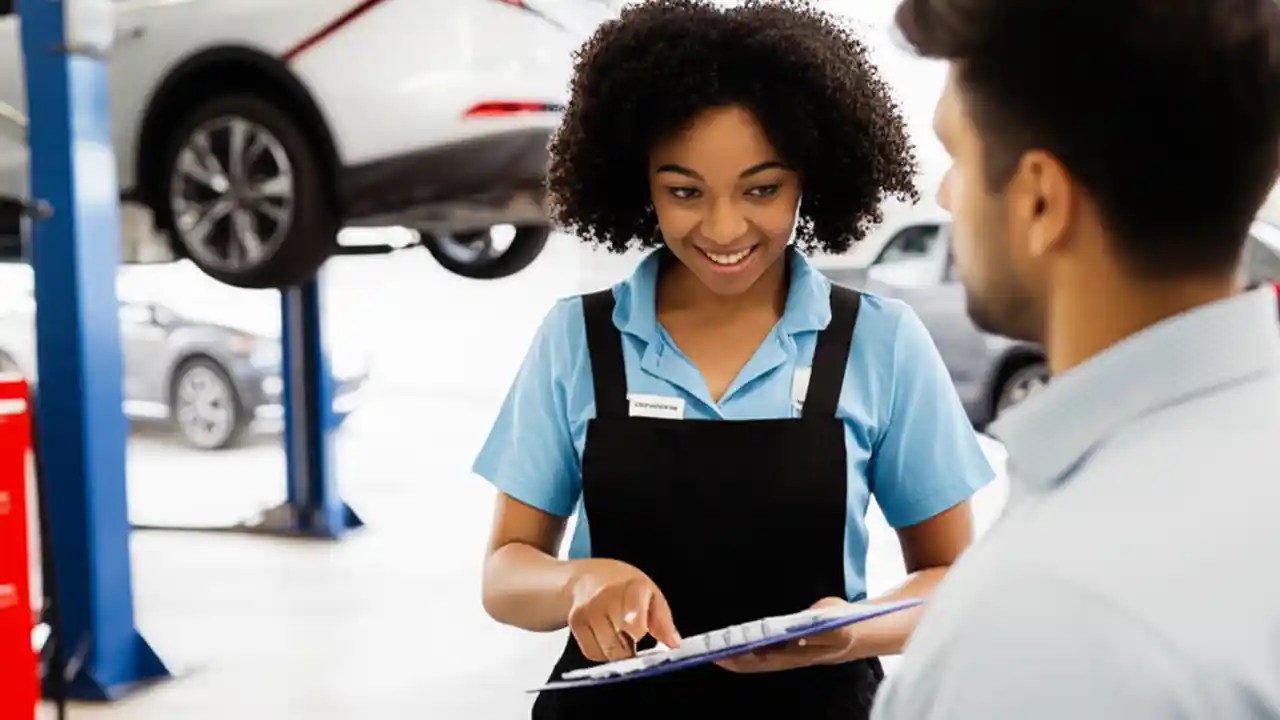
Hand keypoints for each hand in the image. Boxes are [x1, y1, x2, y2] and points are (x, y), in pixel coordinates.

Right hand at [566, 559, 681, 662]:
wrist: (587, 578)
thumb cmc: (626, 588)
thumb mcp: (651, 594)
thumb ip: (663, 620)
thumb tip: (674, 645)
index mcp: (632, 586)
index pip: (632, 610)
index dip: (635, 623)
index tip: (638, 634)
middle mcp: (606, 597)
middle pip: (622, 642)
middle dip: (632, 648)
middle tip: (636, 637)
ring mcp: (588, 610)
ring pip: (608, 652)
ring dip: (619, 652)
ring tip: (622, 635)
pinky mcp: (576, 623)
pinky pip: (593, 653)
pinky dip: (603, 653)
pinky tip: (607, 637)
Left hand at [715, 597, 857, 673]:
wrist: (857, 631)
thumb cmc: (844, 628)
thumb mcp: (835, 627)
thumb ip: (817, 632)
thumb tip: (797, 636)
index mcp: (797, 656)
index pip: (762, 660)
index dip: (741, 658)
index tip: (722, 654)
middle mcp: (788, 656)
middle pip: (754, 663)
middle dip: (731, 659)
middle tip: (709, 652)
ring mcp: (787, 651)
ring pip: (756, 657)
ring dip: (737, 653)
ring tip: (716, 647)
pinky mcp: (787, 643)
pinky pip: (763, 648)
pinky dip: (749, 645)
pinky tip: (736, 641)